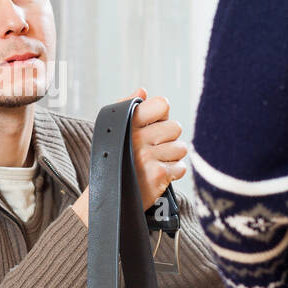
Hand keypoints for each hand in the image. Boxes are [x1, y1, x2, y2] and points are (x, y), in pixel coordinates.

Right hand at [70, 87, 186, 226]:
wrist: (105, 197)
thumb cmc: (112, 161)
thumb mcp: (112, 131)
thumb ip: (128, 108)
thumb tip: (143, 90)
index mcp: (128, 122)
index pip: (162, 104)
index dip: (161, 115)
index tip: (153, 126)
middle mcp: (137, 137)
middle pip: (175, 127)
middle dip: (169, 139)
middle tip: (156, 149)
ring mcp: (148, 157)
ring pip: (181, 148)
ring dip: (172, 157)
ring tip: (156, 163)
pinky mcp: (157, 175)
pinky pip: (181, 167)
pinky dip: (173, 173)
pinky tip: (158, 175)